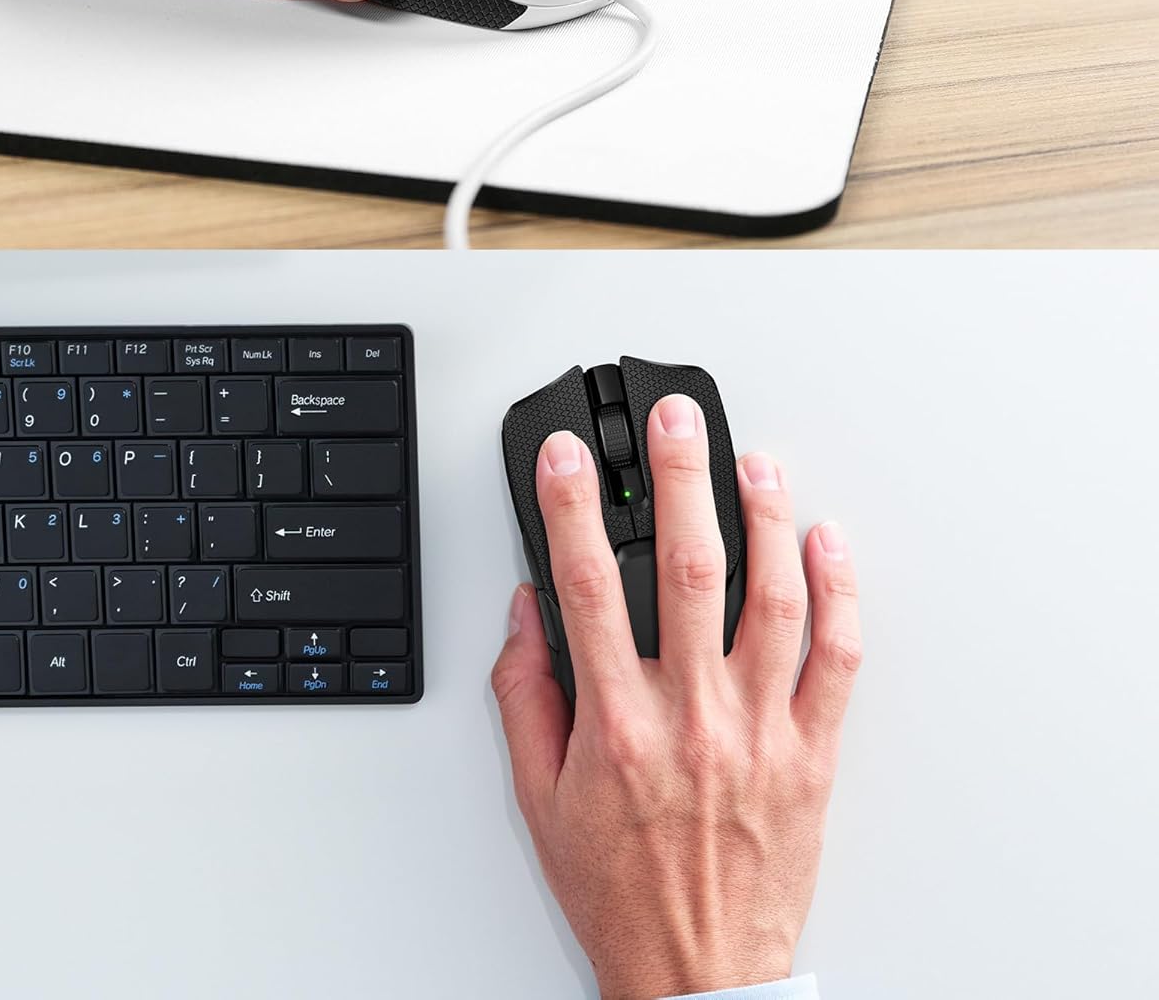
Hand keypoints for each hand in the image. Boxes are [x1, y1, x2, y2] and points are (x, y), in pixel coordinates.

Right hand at [490, 396, 861, 997]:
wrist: (701, 973)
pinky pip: (837, 660)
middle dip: (680, 478)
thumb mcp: (537, 797)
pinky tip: (827, 545)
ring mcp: (760, 730)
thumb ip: (524, 694)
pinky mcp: (811, 752)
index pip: (588, 586)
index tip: (566, 456)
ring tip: (757, 460)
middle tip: (678, 419)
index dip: (571, 508)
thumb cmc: (619, 888)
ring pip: (772, 599)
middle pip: (690, 568)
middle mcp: (691, 715)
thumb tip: (527, 612)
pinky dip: (839, 595)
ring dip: (766, 518)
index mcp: (616, 722)